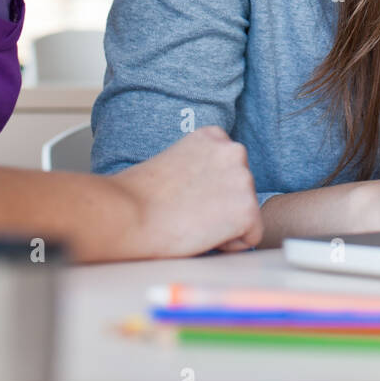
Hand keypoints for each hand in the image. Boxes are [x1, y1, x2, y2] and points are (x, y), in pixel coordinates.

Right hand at [103, 125, 262, 259]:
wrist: (129, 213)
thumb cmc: (140, 196)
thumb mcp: (176, 163)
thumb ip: (201, 168)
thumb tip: (212, 191)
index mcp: (214, 136)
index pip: (229, 172)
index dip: (208, 193)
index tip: (184, 197)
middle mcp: (234, 150)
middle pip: (241, 193)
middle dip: (220, 208)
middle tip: (186, 213)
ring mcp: (243, 178)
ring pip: (245, 215)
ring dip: (224, 225)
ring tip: (190, 222)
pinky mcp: (247, 209)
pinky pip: (250, 237)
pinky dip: (229, 245)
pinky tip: (201, 235)